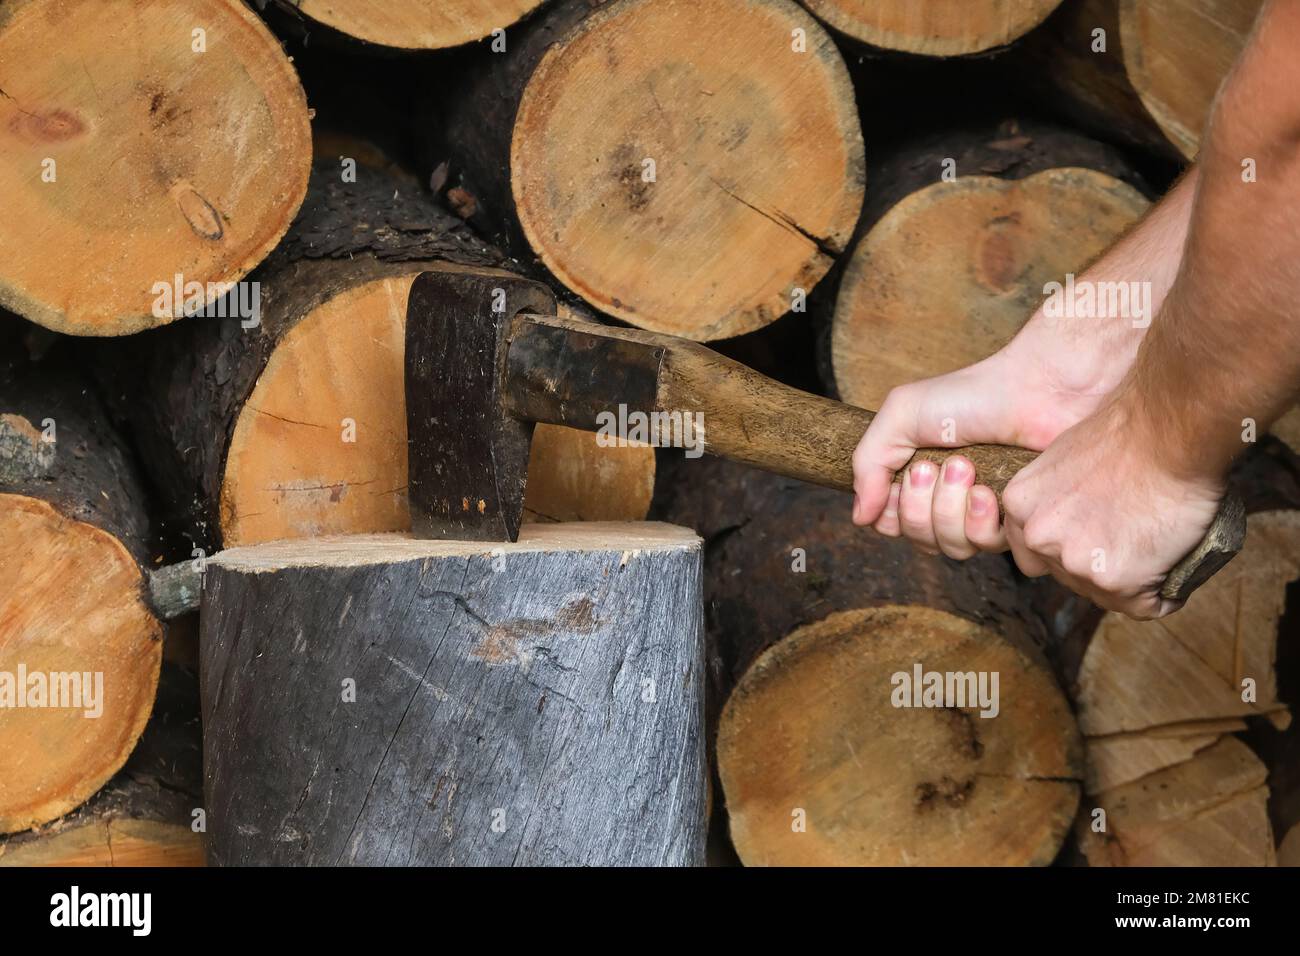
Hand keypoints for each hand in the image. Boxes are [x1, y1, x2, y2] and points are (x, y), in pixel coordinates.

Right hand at [851, 317, 1134, 557]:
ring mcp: (984, 514)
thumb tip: (860, 517)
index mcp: (920, 478)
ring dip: (951, 510)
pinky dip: (982, 521)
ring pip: (952, 548)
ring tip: (968, 468)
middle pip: (918, 539)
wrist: (1040, 390)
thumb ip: (868, 463)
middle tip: (938, 465)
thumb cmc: (974, 394)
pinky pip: (989, 548)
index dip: (893, 508)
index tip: (909, 470)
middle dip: (921, 505)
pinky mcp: (1018, 523)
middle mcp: (950, 501)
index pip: (890, 522)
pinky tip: (990, 491)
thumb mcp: (902, 415)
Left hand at [999, 397, 1223, 618]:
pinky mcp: (1116, 581)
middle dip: (1098, 565)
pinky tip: (1174, 567)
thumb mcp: (1065, 457)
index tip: (1098, 531)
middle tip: (1133, 537)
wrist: (1169, 433)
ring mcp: (1075, 563)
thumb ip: (1056, 494)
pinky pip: (1147, 605)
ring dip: (1132, 580)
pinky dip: (1164, 594)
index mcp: (1020, 507)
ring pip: (1106, 594)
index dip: (1070, 544)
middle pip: (1068, 576)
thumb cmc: (1129, 433)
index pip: (1034, 550)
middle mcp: (1038, 538)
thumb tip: (1073, 511)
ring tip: (1157, 545)